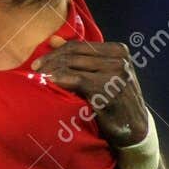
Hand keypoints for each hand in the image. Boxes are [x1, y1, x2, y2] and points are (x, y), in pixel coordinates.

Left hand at [35, 39, 150, 144]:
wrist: (133, 128)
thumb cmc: (113, 101)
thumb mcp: (98, 75)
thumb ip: (79, 58)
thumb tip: (53, 40)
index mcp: (117, 50)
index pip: (78, 46)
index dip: (55, 53)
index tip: (37, 64)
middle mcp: (119, 58)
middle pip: (74, 54)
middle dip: (50, 61)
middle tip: (34, 71)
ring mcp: (116, 72)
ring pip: (73, 65)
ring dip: (52, 71)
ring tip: (38, 78)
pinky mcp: (110, 88)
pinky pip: (77, 80)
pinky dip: (60, 80)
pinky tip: (49, 83)